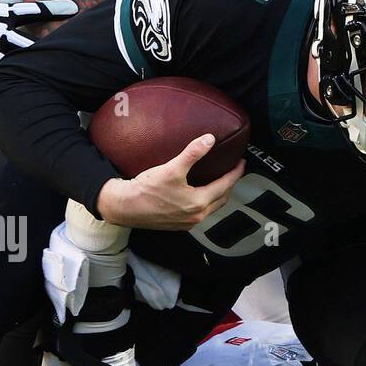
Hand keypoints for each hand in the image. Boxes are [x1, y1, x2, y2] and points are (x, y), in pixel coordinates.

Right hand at [0, 0, 78, 78]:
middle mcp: (2, 34)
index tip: (76, 9)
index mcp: (3, 14)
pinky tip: (19, 93)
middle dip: (54, 45)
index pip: (37, 11)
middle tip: (75, 51)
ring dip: (34, 70)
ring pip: (19, 64)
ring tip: (51, 80)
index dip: (57, 10)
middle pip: (34, 43)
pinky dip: (7, 83)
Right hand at [96, 134, 243, 230]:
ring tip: (219, 182)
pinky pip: (199, 214)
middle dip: (229, 185)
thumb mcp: (172, 168)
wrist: (124, 207)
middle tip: (232, 172)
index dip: (235, 173)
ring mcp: (186, 223)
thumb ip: (192, 153)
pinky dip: (205, 203)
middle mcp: (196, 216)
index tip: (241, 163)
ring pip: (211, 208)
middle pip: (221, 200)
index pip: (225, 185)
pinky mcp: (176, 225)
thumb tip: (209, 139)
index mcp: (199, 203)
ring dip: (218, 196)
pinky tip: (199, 196)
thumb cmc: (147, 190)